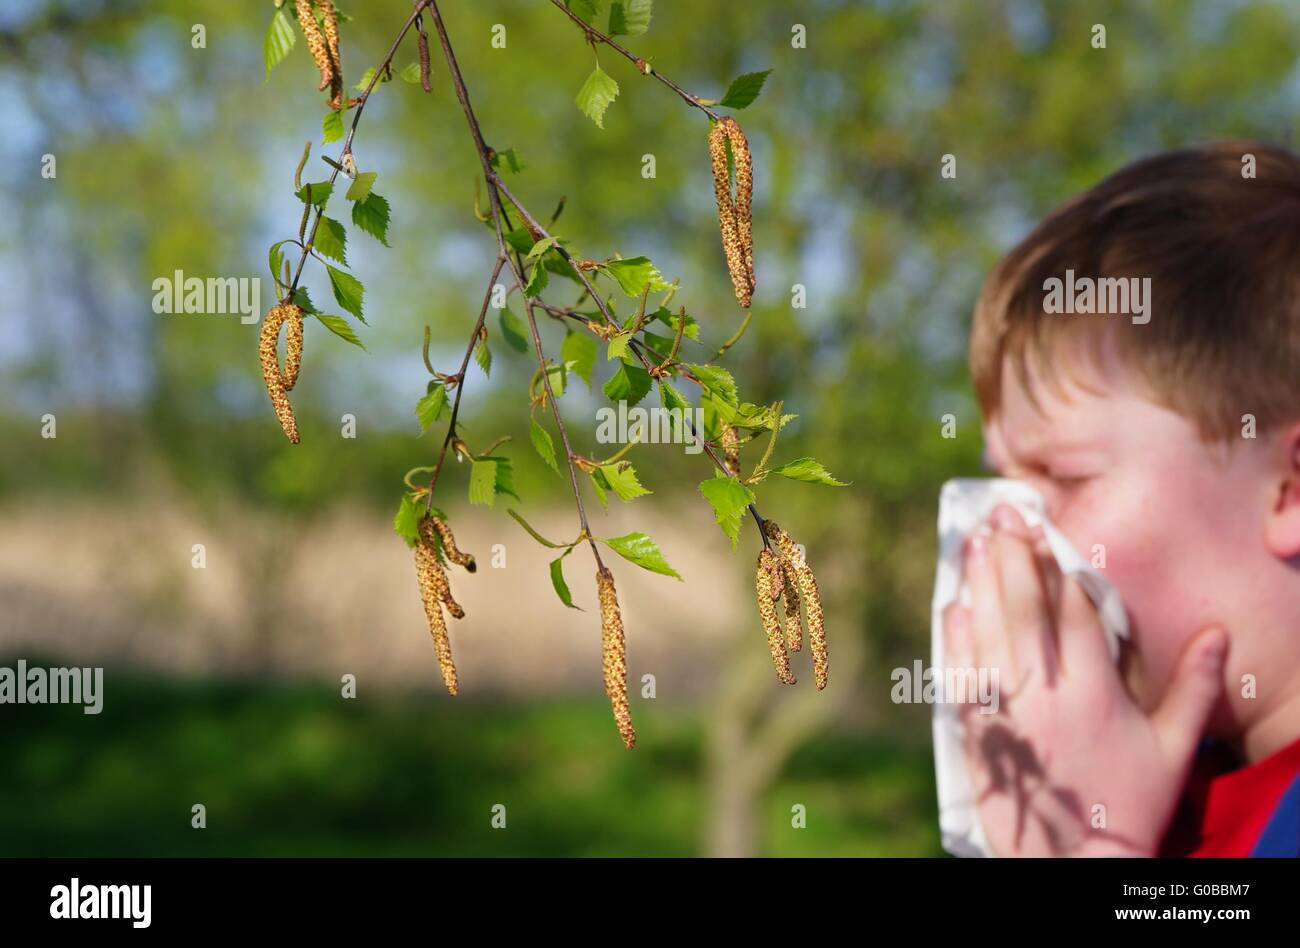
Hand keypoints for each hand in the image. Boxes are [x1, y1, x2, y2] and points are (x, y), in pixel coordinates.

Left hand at [942, 504, 1227, 856]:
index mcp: (1095, 690)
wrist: (1072, 862)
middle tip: (1002, 516)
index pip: (1074, 611)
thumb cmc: (1128, 803)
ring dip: (979, 583)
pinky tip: (952, 605)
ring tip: (973, 542)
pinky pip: (959, 672)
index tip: (1048, 527)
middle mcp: (1045, 691)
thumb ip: (1195, 689)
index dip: (1059, 564)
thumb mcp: (1172, 748)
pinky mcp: (976, 729)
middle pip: (1024, 608)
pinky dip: (954, 637)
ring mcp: (1005, 708)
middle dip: (1013, 557)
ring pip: (987, 631)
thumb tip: (1216, 634)